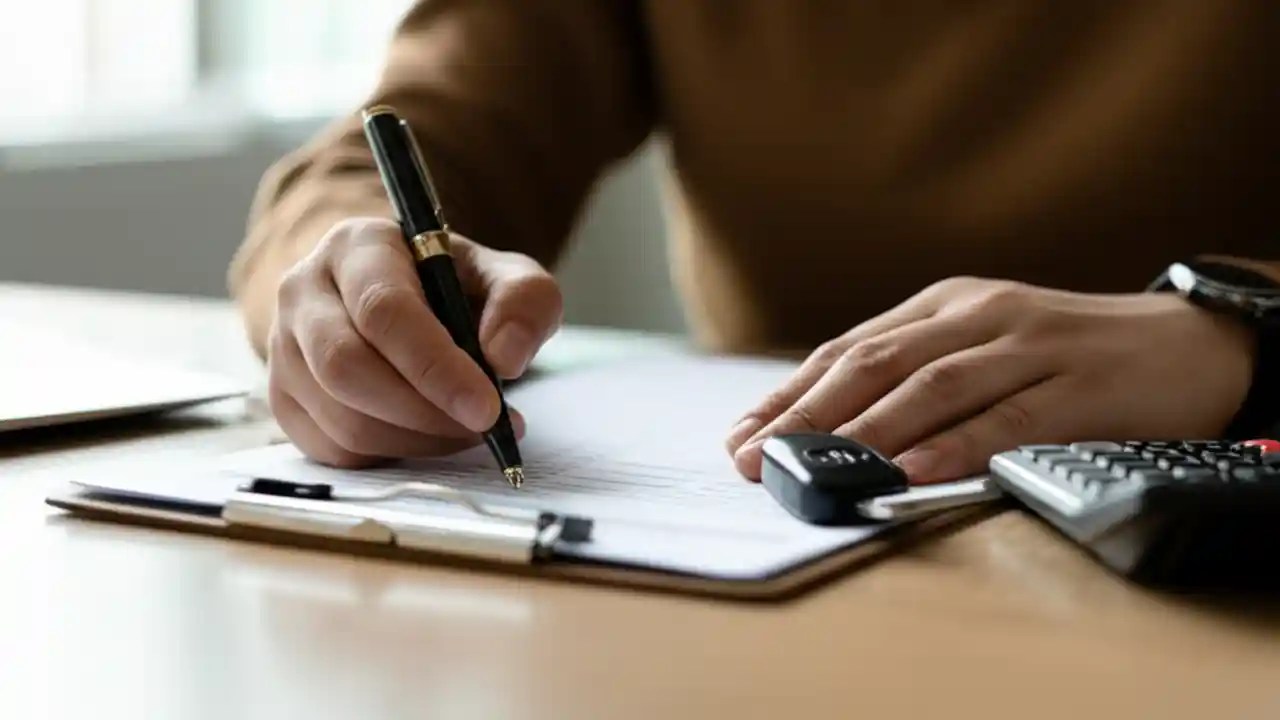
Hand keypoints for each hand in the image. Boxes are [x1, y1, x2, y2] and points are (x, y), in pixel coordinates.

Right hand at [267, 217, 561, 467]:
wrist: (407, 299)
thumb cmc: (454, 287)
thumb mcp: (506, 277)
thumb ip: (525, 302)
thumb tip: (504, 358)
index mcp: (357, 247)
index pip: (383, 311)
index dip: (435, 367)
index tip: (487, 407)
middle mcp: (304, 292)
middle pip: (347, 368)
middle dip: (423, 412)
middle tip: (484, 426)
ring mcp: (283, 348)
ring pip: (340, 418)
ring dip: (415, 440)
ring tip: (466, 430)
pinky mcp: (284, 400)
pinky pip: (332, 449)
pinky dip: (391, 456)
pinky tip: (429, 437)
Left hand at [726, 277, 1254, 482]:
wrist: (1188, 341)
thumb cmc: (1066, 353)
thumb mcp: (981, 345)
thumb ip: (915, 375)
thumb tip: (830, 429)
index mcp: (943, 305)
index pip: (848, 350)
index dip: (789, 396)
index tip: (740, 438)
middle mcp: (978, 315)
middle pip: (875, 363)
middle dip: (807, 415)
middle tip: (757, 458)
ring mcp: (1030, 346)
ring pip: (934, 386)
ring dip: (867, 430)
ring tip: (818, 466)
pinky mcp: (1079, 385)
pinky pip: (1011, 416)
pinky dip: (959, 442)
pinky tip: (916, 468)